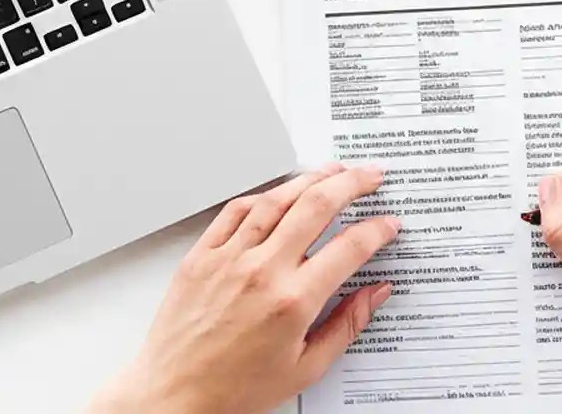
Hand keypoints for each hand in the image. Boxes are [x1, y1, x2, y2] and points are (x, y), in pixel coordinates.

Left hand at [91, 164, 399, 413]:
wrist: (174, 395)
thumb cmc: (235, 390)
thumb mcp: (305, 368)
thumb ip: (346, 325)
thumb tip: (375, 294)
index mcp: (292, 302)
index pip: (349, 248)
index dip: (376, 230)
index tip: (388, 224)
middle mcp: (261, 272)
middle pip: (317, 206)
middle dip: (352, 184)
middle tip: (370, 176)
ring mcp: (228, 259)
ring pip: (277, 199)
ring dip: (310, 179)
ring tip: (332, 171)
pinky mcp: (201, 255)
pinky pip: (235, 211)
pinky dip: (263, 195)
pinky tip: (279, 191)